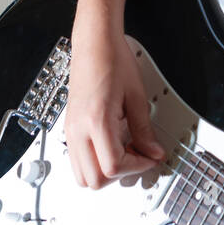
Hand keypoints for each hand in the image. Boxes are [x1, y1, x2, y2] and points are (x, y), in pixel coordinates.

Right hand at [65, 23, 165, 187]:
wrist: (94, 44)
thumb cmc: (113, 61)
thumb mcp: (136, 96)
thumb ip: (144, 130)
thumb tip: (154, 152)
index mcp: (96, 121)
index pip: (113, 167)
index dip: (137, 166)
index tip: (151, 157)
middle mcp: (77, 130)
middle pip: (93, 180)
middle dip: (119, 175)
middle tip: (138, 156)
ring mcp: (70, 130)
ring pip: (82, 175)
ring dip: (105, 172)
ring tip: (125, 152)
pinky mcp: (69, 128)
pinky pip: (78, 159)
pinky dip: (95, 161)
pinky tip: (112, 144)